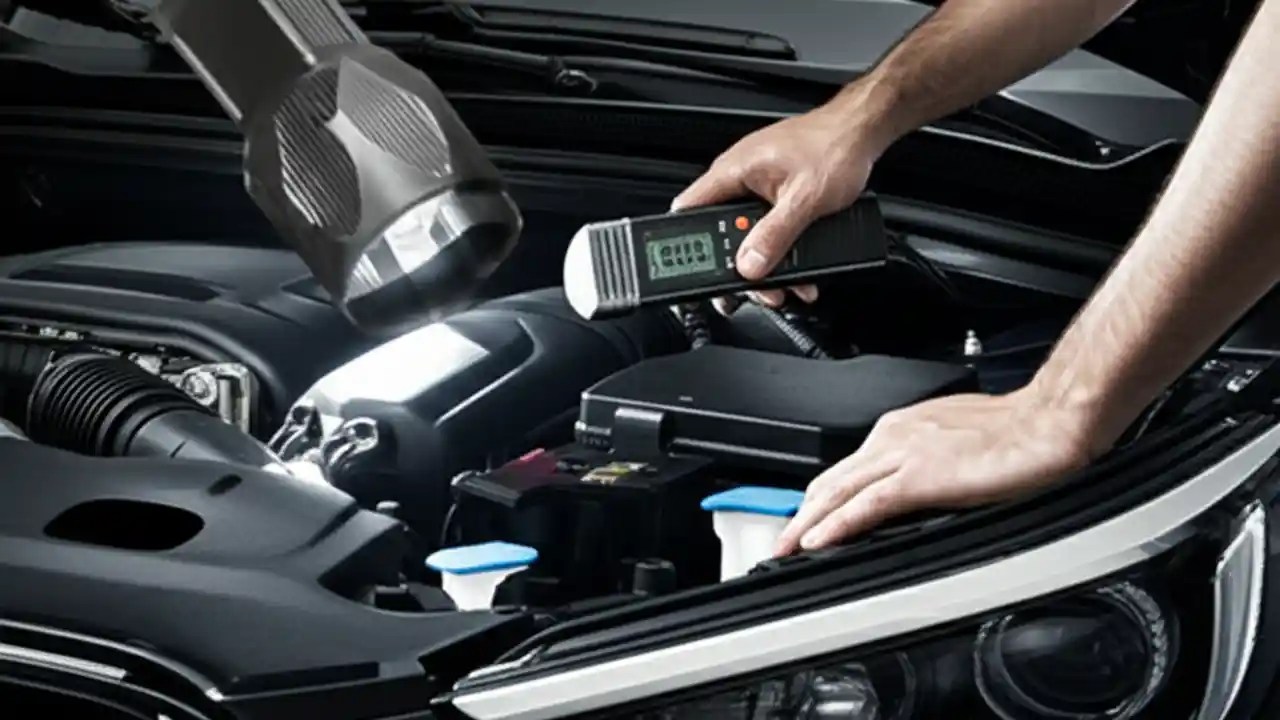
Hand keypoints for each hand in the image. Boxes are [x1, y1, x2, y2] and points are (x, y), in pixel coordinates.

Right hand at [670, 97, 888, 311]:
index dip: (689, 243)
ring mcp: (757, 186)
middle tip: (757, 288)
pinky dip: (780, 250)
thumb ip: (774, 236)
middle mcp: (739, 177)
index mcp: (733, 171)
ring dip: (765, 263)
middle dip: (739, 266)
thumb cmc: (835, 147)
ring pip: (748, 236)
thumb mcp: (804, 199)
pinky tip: (799, 270)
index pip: (689, 210)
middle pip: (721, 233)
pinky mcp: (775, 194)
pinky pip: (768, 229)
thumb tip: (749, 265)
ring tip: (786, 285)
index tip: (700, 271)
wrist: (862, 131)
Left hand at [773, 387, 1100, 555]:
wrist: (1049, 420)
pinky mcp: (920, 477)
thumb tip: (921, 486)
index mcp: (902, 428)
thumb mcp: (956, 442)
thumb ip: (928, 461)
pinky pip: (866, 506)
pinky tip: (817, 542)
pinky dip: (836, 525)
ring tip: (786, 547)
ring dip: (807, 524)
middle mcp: (893, 436)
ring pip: (838, 493)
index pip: (848, 468)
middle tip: (781, 540)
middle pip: (832, 481)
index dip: (822, 497)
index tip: (806, 517)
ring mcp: (903, 455)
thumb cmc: (1018, 429)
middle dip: (802, 513)